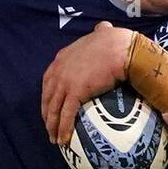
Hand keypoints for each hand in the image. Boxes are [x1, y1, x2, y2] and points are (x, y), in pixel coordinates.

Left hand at [41, 21, 133, 145]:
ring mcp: (65, 82)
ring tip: (55, 140)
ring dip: (53, 127)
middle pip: (48, 98)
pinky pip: (66, 115)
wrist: (120, 48)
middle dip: (47, 115)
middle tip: (50, 128)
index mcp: (62, 58)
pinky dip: (63, 129)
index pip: (48, 82)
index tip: (50, 108)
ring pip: (54, 109)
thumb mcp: (101, 33)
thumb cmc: (115, 41)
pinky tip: (63, 140)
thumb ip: (99, 32)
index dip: (48, 97)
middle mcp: (59, 70)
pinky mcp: (75, 92)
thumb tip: (104, 28)